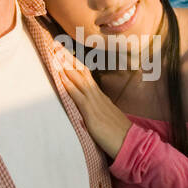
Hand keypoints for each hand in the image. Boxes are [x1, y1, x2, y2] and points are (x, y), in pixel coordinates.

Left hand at [53, 43, 133, 157]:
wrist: (131, 142)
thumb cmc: (119, 133)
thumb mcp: (108, 117)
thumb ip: (98, 110)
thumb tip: (89, 108)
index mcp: (100, 97)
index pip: (86, 75)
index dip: (75, 64)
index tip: (65, 53)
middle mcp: (97, 96)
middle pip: (82, 73)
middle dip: (69, 59)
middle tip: (57, 45)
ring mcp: (95, 103)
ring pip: (79, 80)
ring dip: (66, 67)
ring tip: (56, 55)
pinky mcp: (92, 114)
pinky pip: (78, 96)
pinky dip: (69, 85)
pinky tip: (61, 77)